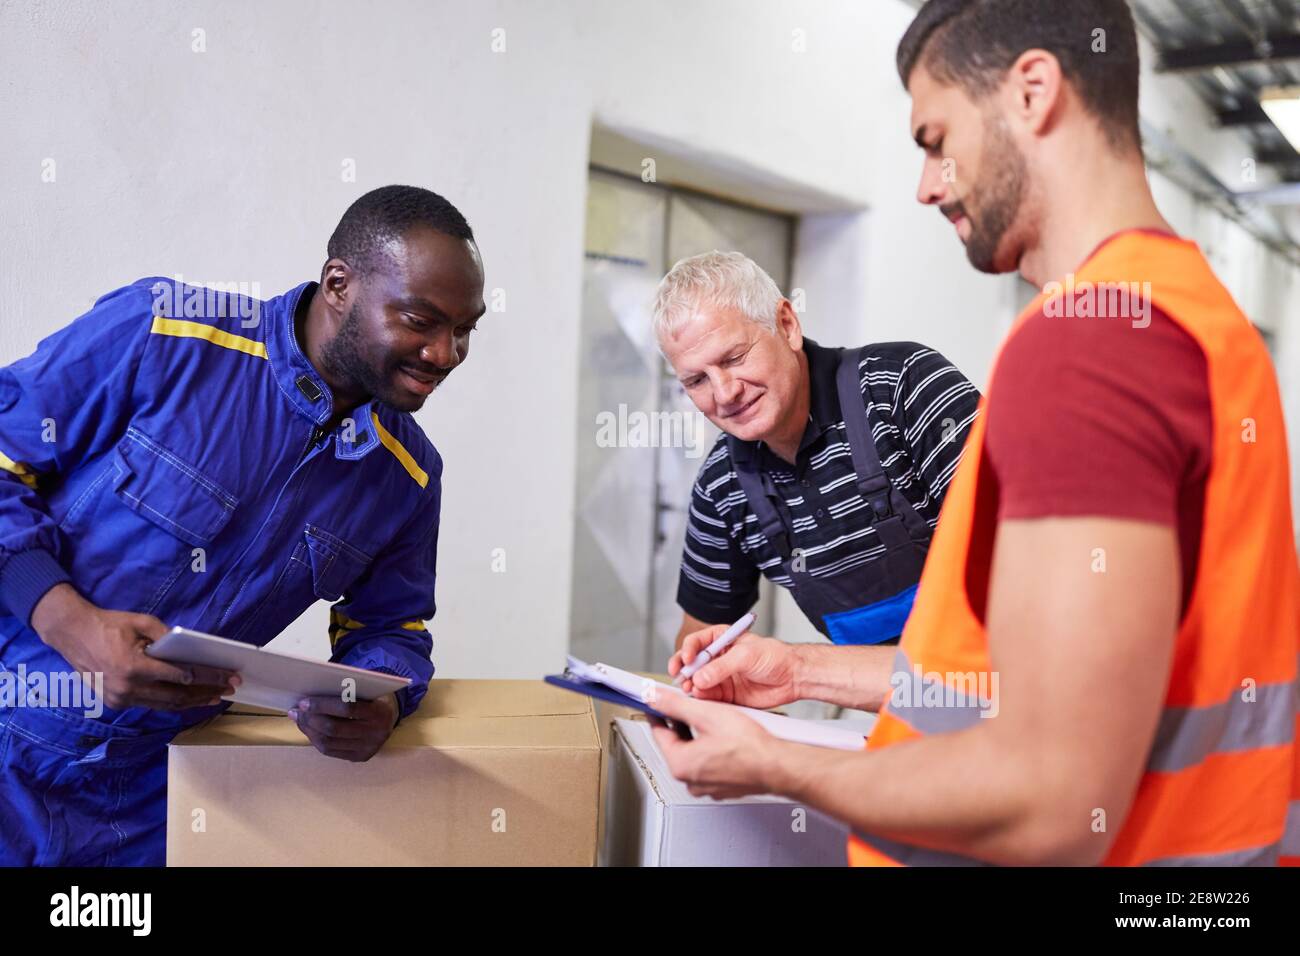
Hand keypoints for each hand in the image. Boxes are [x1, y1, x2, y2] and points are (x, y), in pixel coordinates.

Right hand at [31, 583, 238, 710]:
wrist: (72, 634)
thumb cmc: (109, 624)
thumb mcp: (142, 622)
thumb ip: (168, 636)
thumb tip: (194, 649)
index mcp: (134, 667)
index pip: (181, 676)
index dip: (208, 677)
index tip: (229, 676)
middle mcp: (128, 689)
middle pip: (177, 697)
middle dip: (206, 693)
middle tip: (230, 689)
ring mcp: (121, 699)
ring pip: (165, 706)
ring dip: (193, 702)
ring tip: (215, 698)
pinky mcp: (116, 702)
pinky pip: (152, 705)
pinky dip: (173, 703)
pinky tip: (190, 700)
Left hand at [289, 693, 398, 761]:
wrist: (390, 717)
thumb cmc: (372, 698)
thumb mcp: (366, 690)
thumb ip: (346, 691)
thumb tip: (311, 695)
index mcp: (380, 712)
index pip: (347, 708)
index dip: (323, 705)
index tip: (304, 702)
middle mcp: (376, 733)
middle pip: (335, 728)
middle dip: (311, 719)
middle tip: (297, 711)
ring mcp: (368, 748)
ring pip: (330, 743)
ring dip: (309, 731)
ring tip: (299, 719)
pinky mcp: (360, 757)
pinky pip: (331, 751)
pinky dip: (316, 740)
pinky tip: (308, 730)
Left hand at [647, 688, 779, 798]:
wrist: (777, 765)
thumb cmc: (749, 745)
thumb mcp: (707, 714)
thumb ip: (675, 705)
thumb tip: (654, 698)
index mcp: (681, 765)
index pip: (658, 733)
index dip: (658, 712)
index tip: (656, 702)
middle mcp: (691, 780)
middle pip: (676, 743)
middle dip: (681, 723)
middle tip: (688, 705)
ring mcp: (707, 786)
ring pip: (694, 753)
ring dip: (697, 735)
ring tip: (710, 718)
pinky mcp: (722, 786)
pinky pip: (709, 764)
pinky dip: (711, 749)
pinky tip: (723, 737)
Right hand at [668, 623, 799, 708]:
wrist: (792, 677)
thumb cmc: (775, 657)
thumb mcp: (747, 655)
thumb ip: (722, 667)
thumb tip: (701, 677)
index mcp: (721, 639)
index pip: (696, 642)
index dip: (688, 651)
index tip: (687, 660)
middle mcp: (717, 658)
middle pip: (692, 663)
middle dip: (684, 670)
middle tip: (680, 677)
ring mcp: (720, 677)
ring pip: (697, 681)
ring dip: (691, 685)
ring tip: (691, 689)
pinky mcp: (726, 694)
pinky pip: (708, 697)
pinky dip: (702, 698)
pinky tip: (701, 697)